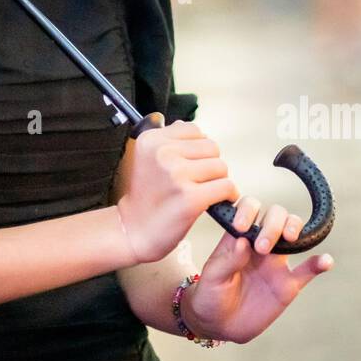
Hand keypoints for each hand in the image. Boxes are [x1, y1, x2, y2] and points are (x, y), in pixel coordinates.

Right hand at [116, 119, 239, 263]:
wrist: (133, 230)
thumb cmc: (145, 196)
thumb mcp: (146, 158)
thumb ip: (170, 139)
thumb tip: (197, 132)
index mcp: (151, 140)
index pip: (194, 130)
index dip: (197, 148)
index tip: (191, 164)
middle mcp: (162, 153)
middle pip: (211, 147)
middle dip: (210, 164)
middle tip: (198, 181)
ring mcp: (176, 175)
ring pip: (221, 167)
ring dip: (218, 180)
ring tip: (204, 191)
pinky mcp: (190, 198)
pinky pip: (226, 186)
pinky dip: (228, 195)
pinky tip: (219, 201)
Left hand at [181, 195, 334, 344]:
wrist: (219, 324)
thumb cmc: (210, 295)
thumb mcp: (212, 277)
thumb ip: (228, 259)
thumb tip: (243, 240)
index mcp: (239, 236)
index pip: (250, 209)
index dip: (248, 211)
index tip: (242, 227)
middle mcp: (260, 243)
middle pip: (276, 215)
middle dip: (272, 224)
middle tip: (262, 248)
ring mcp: (276, 263)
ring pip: (293, 234)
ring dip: (294, 229)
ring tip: (291, 238)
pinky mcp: (288, 285)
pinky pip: (308, 271)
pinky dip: (319, 264)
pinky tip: (326, 261)